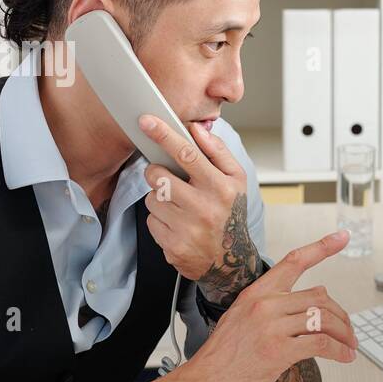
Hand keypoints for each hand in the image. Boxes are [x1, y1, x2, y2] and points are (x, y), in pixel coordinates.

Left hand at [138, 114, 259, 303]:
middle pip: (159, 176)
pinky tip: (176, 224)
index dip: (164, 135)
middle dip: (156, 173)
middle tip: (168, 180)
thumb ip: (217, 152)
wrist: (230, 260)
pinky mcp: (173, 246)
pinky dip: (160, 220)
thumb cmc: (231, 213)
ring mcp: (187, 229)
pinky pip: (151, 221)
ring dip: (160, 199)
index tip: (147, 121)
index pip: (187, 154)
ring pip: (151, 199)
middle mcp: (204, 208)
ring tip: (179, 207)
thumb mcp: (236, 180)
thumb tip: (196, 130)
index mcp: (220, 187)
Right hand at [176, 230, 357, 381]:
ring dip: (344, 334)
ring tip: (349, 346)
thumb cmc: (222, 358)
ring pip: (324, 319)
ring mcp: (271, 326)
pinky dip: (339, 350)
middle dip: (340, 316)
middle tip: (348, 332)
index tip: (342, 237)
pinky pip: (321, 343)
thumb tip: (304, 312)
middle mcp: (265, 304)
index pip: (294, 261)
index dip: (322, 247)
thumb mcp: (241, 320)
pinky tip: (344, 357)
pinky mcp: (278, 351)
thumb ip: (270, 311)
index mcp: (256, 293)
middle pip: (319, 297)